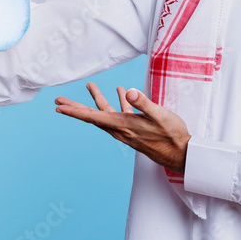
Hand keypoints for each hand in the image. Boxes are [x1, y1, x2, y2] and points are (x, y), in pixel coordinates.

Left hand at [54, 82, 190, 172]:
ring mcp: (127, 129)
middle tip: (59, 101)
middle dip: (75, 107)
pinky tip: (119, 92)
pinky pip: (120, 113)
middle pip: (92, 116)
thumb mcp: (160, 116)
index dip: (75, 111)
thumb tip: (128, 92)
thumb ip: (144, 103)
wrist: (181, 154)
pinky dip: (116, 102)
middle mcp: (121, 129)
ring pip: (106, 113)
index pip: (93, 117)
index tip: (59, 107)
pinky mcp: (135, 128)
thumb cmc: (171, 135)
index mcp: (123, 125)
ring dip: (97, 100)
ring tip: (90, 86)